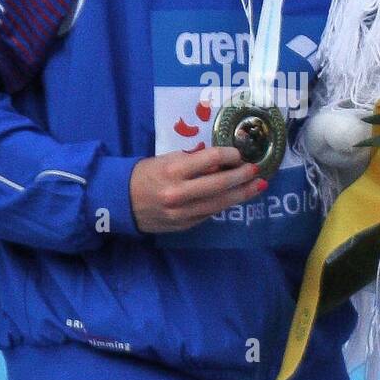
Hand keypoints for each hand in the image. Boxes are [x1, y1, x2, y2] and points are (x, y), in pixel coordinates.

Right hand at [129, 146, 266, 232]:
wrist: (121, 202)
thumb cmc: (145, 175)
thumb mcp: (165, 160)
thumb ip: (192, 161)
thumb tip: (222, 161)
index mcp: (173, 171)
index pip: (210, 159)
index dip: (229, 155)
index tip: (238, 153)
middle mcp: (179, 194)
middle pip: (220, 184)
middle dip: (243, 176)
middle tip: (257, 170)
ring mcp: (183, 213)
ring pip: (220, 203)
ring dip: (242, 194)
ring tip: (258, 186)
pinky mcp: (185, 225)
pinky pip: (210, 213)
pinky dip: (224, 204)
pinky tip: (236, 197)